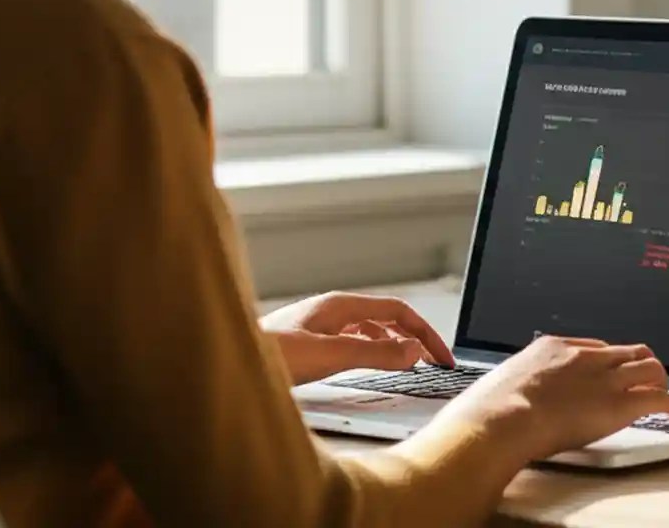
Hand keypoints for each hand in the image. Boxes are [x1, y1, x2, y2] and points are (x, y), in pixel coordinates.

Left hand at [260, 291, 454, 384]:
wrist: (225, 364)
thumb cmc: (267, 356)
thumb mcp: (330, 355)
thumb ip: (375, 353)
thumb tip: (414, 351)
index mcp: (341, 305)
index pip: (399, 311)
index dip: (425, 333)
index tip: (442, 357)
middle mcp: (333, 310)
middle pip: (388, 318)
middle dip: (415, 337)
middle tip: (435, 362)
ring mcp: (321, 324)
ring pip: (371, 329)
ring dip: (396, 343)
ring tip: (411, 363)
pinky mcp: (310, 341)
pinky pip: (355, 340)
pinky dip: (374, 350)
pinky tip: (371, 364)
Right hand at [429, 336, 668, 463]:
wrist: (501, 420)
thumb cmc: (490, 410)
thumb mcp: (501, 384)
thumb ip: (516, 386)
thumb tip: (505, 400)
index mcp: (553, 348)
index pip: (594, 347)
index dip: (606, 362)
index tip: (608, 374)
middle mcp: (585, 358)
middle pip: (627, 350)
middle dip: (639, 364)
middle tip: (644, 380)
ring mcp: (604, 379)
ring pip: (649, 367)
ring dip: (659, 380)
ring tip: (663, 393)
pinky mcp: (620, 404)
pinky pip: (658, 398)